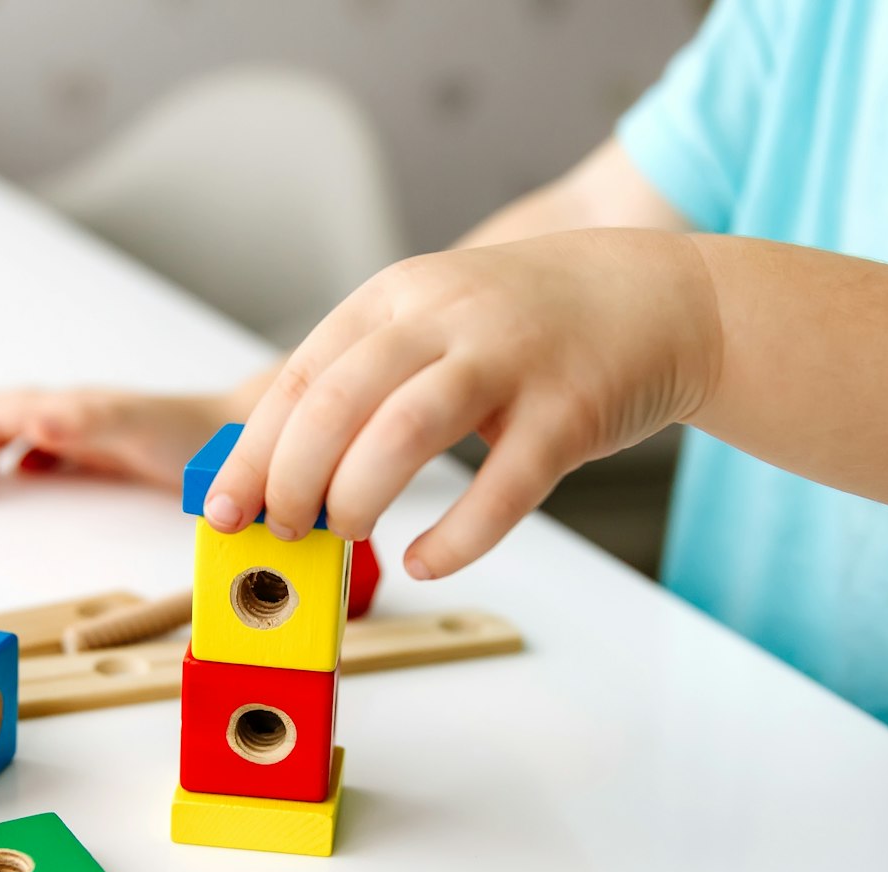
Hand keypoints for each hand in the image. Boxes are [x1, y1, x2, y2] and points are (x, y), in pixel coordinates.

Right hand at [0, 388, 236, 498]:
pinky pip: (47, 445)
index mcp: (70, 408)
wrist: (240, 435)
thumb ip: (84, 424)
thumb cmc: (192, 435)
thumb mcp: (134, 429)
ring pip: (17, 428)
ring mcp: (87, 427)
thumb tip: (34, 424)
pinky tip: (25, 476)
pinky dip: (19, 458)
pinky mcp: (104, 444)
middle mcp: (73, 413)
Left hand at [203, 230, 721, 576]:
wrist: (663, 298)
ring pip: (404, 431)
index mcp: (399, 296)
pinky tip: (426, 559)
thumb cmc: (530, 328)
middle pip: (337, 403)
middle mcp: (447, 317)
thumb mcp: (437, 321)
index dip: (255, 450)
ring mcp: (511, 361)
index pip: (302, 375)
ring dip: (358, 496)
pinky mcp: (570, 413)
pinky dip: (455, 538)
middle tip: (287, 531)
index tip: (225, 509)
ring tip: (348, 533)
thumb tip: (283, 470)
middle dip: (294, 480)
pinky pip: (502, 488)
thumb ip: (369, 380)